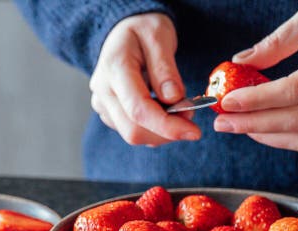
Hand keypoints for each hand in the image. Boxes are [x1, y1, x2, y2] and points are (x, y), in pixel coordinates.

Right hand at [90, 13, 200, 146]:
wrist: (123, 30)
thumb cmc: (142, 29)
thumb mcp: (159, 36)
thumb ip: (165, 69)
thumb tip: (174, 99)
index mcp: (114, 68)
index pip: (138, 110)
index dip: (167, 126)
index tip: (194, 131)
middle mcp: (103, 91)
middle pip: (134, 131)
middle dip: (167, 132)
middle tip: (192, 116)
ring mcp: (103, 105)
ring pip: (135, 135)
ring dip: (163, 131)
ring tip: (180, 107)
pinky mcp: (109, 114)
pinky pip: (134, 130)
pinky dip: (155, 128)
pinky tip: (166, 110)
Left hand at [214, 0, 297, 151]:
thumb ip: (277, 41)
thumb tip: (239, 64)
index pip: (296, 89)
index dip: (259, 99)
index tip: (228, 101)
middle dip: (254, 123)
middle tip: (221, 122)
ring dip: (264, 135)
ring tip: (236, 125)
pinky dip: (279, 138)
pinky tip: (257, 129)